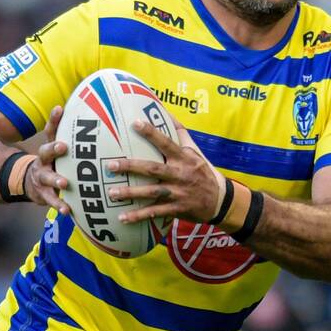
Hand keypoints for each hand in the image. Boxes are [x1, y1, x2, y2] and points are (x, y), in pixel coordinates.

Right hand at [19, 105, 71, 213]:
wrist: (30, 183)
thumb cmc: (54, 164)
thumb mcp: (59, 152)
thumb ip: (75, 141)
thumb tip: (101, 124)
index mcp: (49, 148)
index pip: (51, 131)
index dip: (54, 120)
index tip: (59, 108)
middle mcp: (43, 160)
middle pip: (45, 151)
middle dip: (54, 148)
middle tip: (63, 146)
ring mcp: (41, 177)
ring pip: (47, 177)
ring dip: (55, 179)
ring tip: (64, 183)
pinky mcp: (43, 194)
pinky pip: (51, 200)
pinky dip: (59, 205)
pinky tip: (67, 210)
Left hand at [105, 119, 223, 225]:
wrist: (220, 200)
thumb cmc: (203, 172)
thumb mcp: (196, 151)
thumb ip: (181, 133)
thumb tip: (167, 112)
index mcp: (184, 158)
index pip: (166, 143)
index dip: (152, 133)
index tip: (135, 123)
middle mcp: (180, 174)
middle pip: (153, 169)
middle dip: (131, 166)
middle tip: (110, 165)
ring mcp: (178, 193)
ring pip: (152, 192)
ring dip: (131, 193)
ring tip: (111, 193)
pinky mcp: (177, 209)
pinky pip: (155, 213)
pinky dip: (139, 216)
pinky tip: (122, 218)